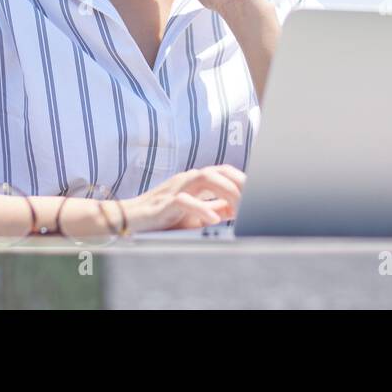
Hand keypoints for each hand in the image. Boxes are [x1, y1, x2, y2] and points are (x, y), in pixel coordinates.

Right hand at [118, 164, 245, 231]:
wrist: (130, 220)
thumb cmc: (163, 216)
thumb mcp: (194, 213)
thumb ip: (213, 208)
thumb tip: (236, 208)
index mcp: (196, 180)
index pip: (225, 172)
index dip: (243, 180)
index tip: (261, 192)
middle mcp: (188, 179)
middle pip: (219, 171)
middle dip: (240, 183)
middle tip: (255, 200)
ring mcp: (176, 188)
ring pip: (205, 178)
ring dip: (226, 191)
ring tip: (241, 207)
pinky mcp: (164, 203)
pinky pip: (185, 201)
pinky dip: (201, 208)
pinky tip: (214, 220)